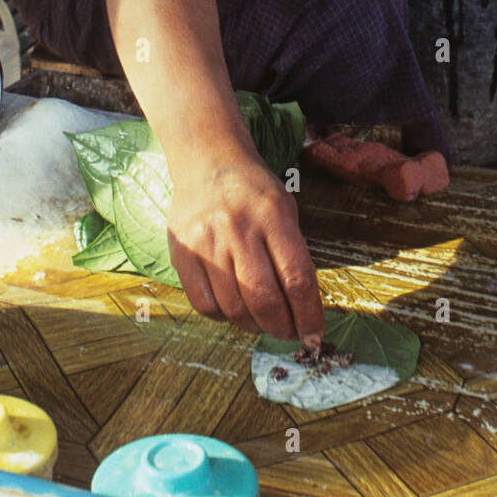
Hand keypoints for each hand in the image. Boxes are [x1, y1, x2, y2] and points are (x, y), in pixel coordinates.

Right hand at [167, 152, 324, 341]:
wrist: (207, 162)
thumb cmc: (253, 190)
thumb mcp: (285, 209)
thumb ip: (293, 252)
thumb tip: (303, 307)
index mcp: (273, 216)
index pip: (296, 277)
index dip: (308, 314)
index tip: (314, 334)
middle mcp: (238, 229)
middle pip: (264, 297)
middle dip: (282, 327)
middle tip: (289, 335)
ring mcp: (207, 242)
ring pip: (233, 306)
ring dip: (253, 325)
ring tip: (263, 323)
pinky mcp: (182, 253)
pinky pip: (204, 304)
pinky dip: (223, 317)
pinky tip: (234, 310)